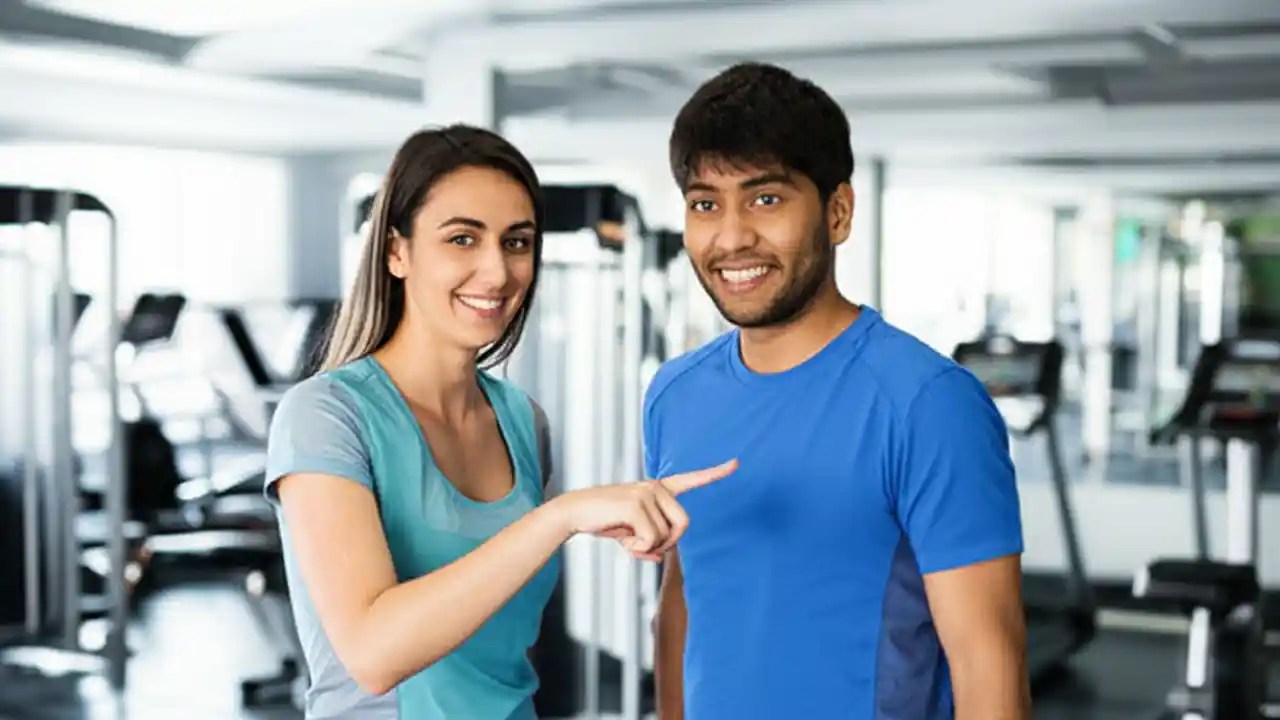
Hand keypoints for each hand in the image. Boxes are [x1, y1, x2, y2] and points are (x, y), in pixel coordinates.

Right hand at [551, 459, 737, 561]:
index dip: (714, 473)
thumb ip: (651, 543)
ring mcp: (646, 493)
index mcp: (658, 489)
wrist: (574, 513)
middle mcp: (655, 487)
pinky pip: (651, 539)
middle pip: (684, 524)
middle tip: (643, 546)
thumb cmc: (605, 522)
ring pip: (665, 536)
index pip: (691, 480)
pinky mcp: (636, 504)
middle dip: (667, 543)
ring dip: (647, 547)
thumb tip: (659, 555)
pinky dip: (638, 549)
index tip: (736, 463)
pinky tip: (621, 540)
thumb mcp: (633, 534)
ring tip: (626, 538)